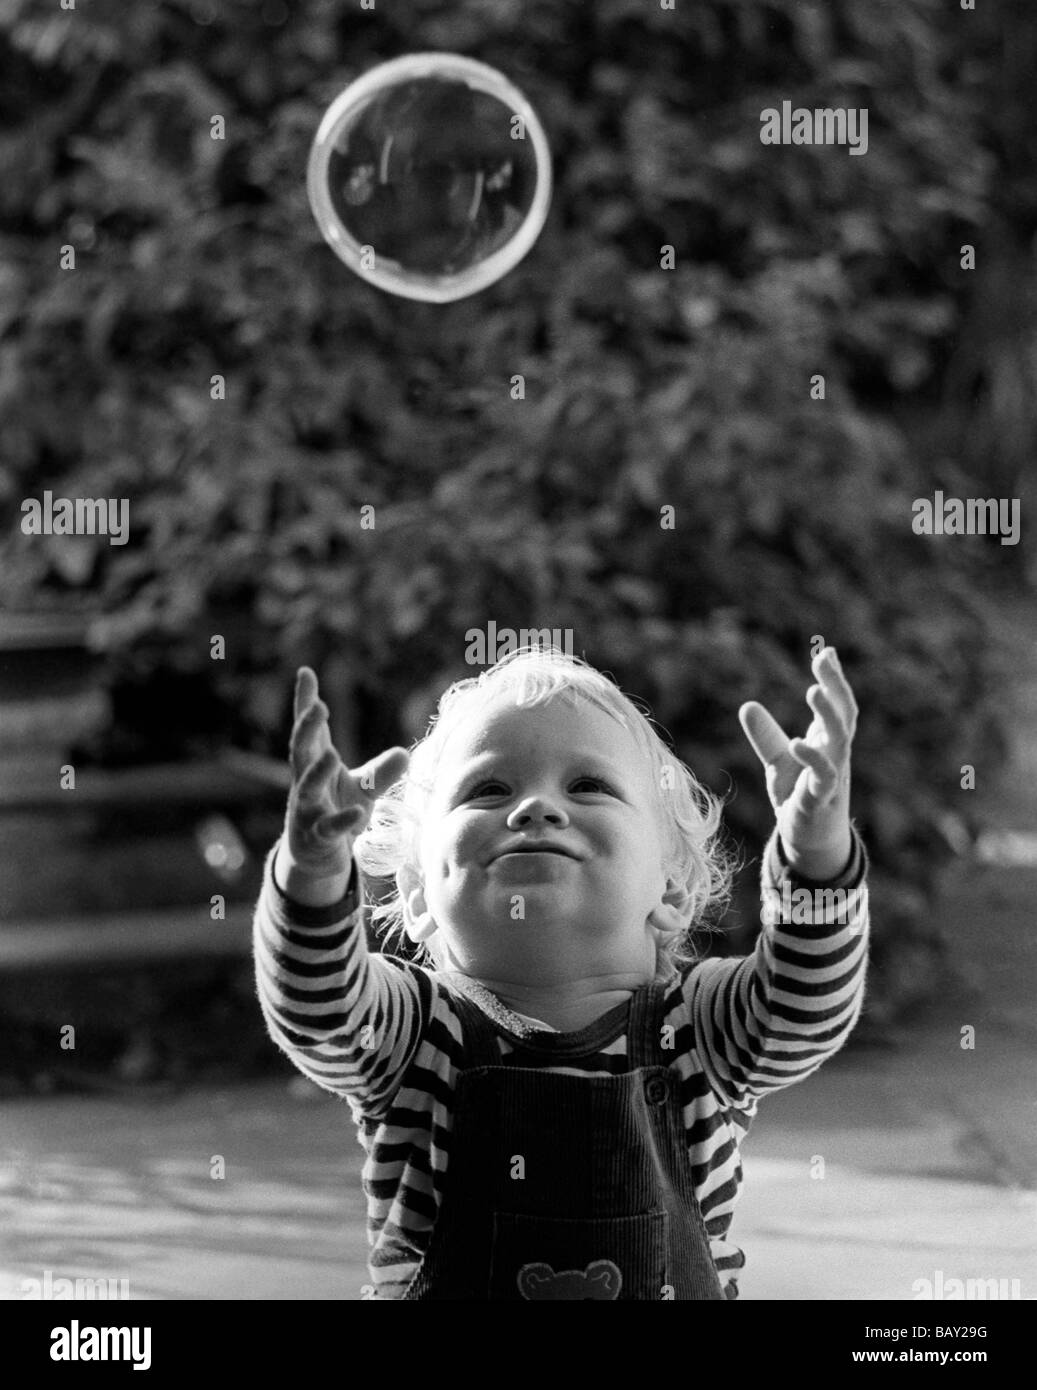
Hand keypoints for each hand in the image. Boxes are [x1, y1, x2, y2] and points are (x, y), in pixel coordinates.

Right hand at [277, 667, 408, 900]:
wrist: (315, 856)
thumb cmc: (335, 810)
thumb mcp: (361, 789)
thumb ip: (380, 772)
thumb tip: (404, 753)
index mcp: (313, 764)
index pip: (308, 730)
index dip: (305, 703)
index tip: (305, 673)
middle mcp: (304, 783)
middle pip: (300, 752)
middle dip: (307, 730)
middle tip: (319, 707)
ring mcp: (308, 810)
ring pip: (306, 788)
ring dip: (317, 772)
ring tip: (331, 754)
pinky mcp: (317, 837)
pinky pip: (329, 829)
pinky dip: (343, 822)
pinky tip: (358, 814)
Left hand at [738, 647, 857, 880]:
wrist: (810, 841)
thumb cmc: (799, 796)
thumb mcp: (779, 762)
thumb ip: (766, 735)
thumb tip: (748, 705)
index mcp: (829, 742)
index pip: (838, 706)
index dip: (834, 680)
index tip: (827, 653)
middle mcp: (836, 755)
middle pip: (844, 715)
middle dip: (836, 687)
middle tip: (824, 660)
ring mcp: (832, 776)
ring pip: (839, 741)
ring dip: (828, 714)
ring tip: (813, 690)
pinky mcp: (821, 799)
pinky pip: (823, 775)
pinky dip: (813, 757)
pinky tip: (798, 741)